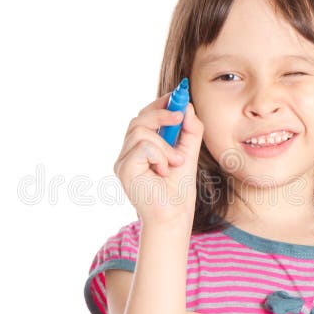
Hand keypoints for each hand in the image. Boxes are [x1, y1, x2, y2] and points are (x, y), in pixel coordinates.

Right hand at [112, 90, 204, 224]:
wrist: (174, 216)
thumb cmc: (178, 190)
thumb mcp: (189, 153)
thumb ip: (189, 130)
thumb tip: (187, 107)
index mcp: (140, 147)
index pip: (144, 117)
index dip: (159, 105)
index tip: (176, 97)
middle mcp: (128, 152)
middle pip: (139, 118)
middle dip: (161, 114)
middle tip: (179, 118)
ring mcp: (123, 160)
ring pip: (141, 131)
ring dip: (164, 144)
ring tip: (174, 162)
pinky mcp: (123, 168)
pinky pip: (142, 146)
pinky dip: (159, 155)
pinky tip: (163, 170)